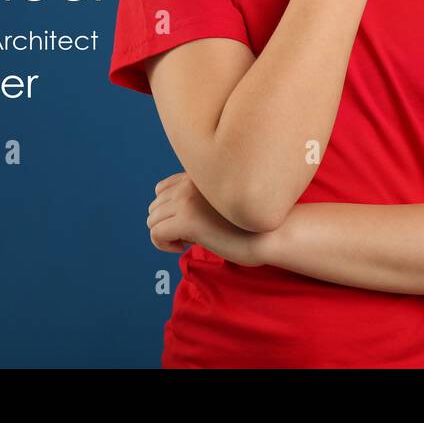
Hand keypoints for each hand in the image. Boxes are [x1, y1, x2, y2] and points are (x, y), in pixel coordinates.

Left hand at [146, 171, 267, 266]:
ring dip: (165, 234)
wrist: (272, 233)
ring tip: (187, 241)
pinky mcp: (188, 220)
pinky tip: (183, 247)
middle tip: (189, 235)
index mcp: (199, 176)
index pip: (162, 188)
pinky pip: (155, 233)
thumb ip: (201, 200)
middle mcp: (190, 183)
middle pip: (154, 205)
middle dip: (166, 223)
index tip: (187, 223)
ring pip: (152, 219)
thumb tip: (174, 216)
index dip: (169, 210)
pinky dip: (163, 244)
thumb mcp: (223, 201)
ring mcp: (188, 200)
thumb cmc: (252, 224)